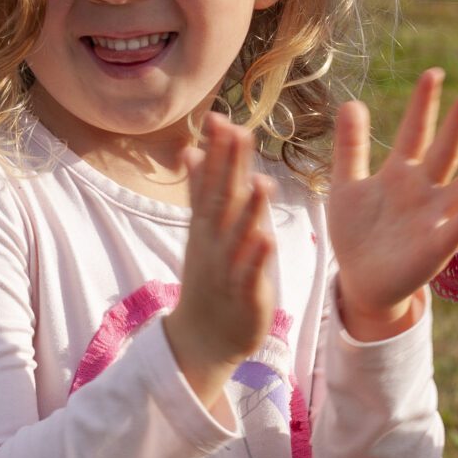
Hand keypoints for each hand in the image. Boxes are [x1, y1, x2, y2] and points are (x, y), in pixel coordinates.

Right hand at [163, 118, 276, 407]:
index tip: (221, 118)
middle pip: (223, 200)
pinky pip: (251, 275)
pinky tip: (266, 239)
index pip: (212, 181)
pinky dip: (257, 258)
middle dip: (230, 168)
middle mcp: (215, 243)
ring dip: (249, 209)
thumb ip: (200, 190)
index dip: (218, 151)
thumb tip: (191, 149)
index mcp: (208, 225)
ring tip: (261, 180)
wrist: (200, 339)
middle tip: (238, 131)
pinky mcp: (245, 297)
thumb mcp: (200, 230)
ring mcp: (228, 269)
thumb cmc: (208, 277)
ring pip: (238, 236)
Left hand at [328, 68, 457, 339]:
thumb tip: (352, 102)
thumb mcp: (346, 185)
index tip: (434, 73)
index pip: (417, 131)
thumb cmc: (357, 232)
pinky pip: (452, 234)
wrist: (359, 281)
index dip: (424, 104)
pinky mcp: (433, 251)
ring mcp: (433, 220)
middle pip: (446, 152)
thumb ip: (350, 147)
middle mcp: (425, 191)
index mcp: (402, 173)